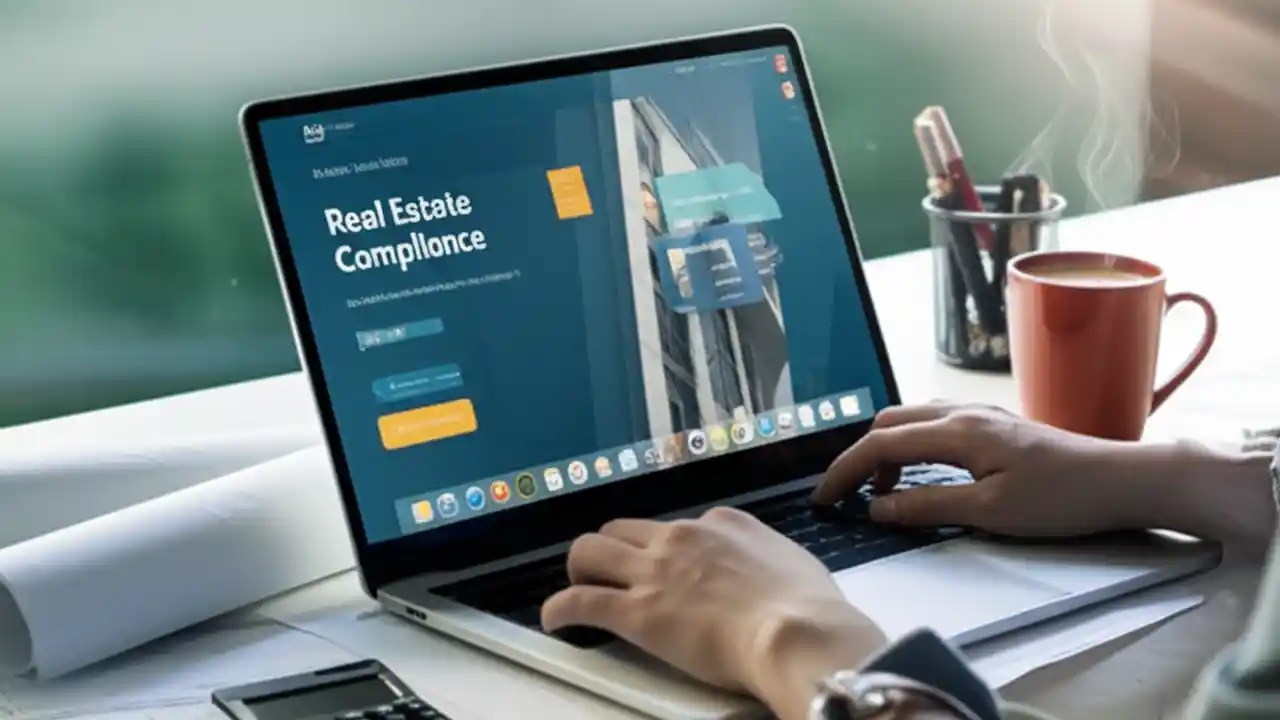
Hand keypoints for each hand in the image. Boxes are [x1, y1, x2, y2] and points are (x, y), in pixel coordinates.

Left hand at [541, 507, 885, 719]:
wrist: (797, 631)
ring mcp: (655, 572)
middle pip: (623, 529)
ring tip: (579, 586)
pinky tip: (555, 619)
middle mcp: (681, 538)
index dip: (667, 548)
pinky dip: (559, 610)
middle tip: (612, 573)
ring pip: (590, 551)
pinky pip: (579, 602)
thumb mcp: (795, 562)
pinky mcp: (636, 612)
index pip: (679, 526)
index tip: (668, 567)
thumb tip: (770, 572)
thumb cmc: (810, 608)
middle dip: (613, 549)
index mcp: (723, 524)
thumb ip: (770, 559)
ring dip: (581, 569)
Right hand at [812, 402, 1276, 544]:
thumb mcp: (990, 513)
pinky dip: (912, 446)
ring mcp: (981, 414)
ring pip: (912, 420)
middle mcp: (963, 413)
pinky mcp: (996, 424)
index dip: (844, 471)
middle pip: (889, 423)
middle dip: (859, 457)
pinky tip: (922, 473)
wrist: (1122, 479)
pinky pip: (935, 424)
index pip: (880, 444)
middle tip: (847, 496)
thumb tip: (876, 508)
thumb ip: (927, 507)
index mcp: (957, 432)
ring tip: (882, 491)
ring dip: (887, 450)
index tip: (823, 500)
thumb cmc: (1061, 499)